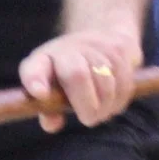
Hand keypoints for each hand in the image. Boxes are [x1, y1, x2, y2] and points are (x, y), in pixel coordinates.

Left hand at [18, 28, 145, 132]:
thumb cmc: (68, 72)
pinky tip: (113, 103)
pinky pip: (123, 82)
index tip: (40, 94)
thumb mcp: (53, 86)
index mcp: (44, 60)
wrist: (102, 35)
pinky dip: (119, 100)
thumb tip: (52, 124)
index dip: (35, 80)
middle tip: (89, 120)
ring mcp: (94, 45)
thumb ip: (48, 109)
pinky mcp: (119, 48)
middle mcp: (67, 47)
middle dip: (86, 104)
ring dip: (106, 106)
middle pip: (77, 75)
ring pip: (105, 81)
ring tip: (101, 113)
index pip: (34, 68)